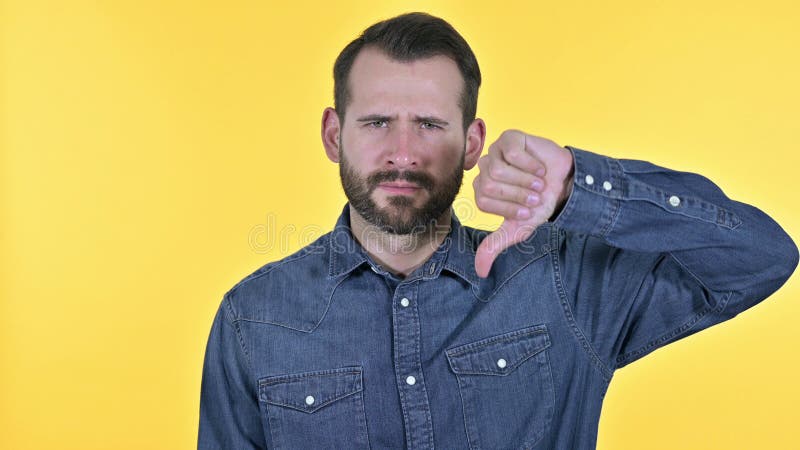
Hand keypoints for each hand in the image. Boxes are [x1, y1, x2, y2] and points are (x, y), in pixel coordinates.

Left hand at [472, 130, 573, 277]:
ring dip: (526, 180)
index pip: (485, 200)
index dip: (509, 207)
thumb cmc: (539, 206)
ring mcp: (495, 153)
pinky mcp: (509, 138)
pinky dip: (530, 164)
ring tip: (540, 182)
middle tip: (536, 195)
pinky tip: (539, 167)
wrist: (565, 185)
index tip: (527, 210)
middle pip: (491, 184)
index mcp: (482, 192)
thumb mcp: (517, 230)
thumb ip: (495, 246)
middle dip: (518, 194)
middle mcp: (484, 171)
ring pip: (501, 170)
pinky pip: (512, 152)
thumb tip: (480, 271)